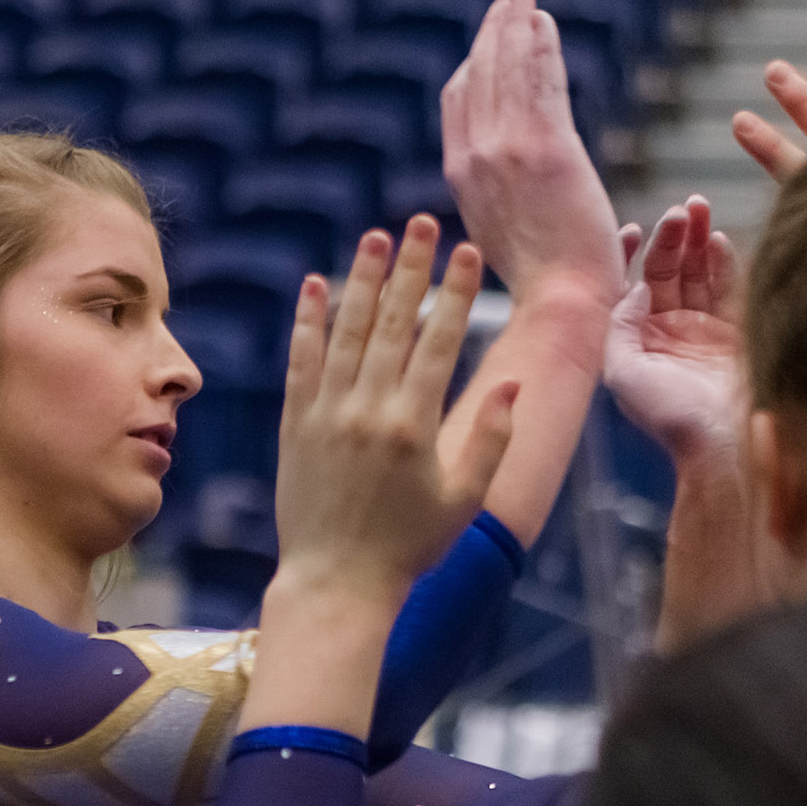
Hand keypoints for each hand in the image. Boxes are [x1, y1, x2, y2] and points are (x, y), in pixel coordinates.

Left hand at [275, 217, 518, 600]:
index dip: (456, 293)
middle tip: (421, 222)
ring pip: (346, 332)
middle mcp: (367, 412)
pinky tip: (316, 284)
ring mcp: (326, 415)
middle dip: (411, 268)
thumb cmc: (410, 548)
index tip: (468, 252)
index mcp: (414, 428)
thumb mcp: (465, 501)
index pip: (438, 342)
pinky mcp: (296, 425)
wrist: (336, 583)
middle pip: (392, 323)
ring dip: (362, 279)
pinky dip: (309, 321)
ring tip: (375, 236)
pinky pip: (301, 361)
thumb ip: (490, 438)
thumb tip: (510, 380)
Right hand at [442, 0, 621, 307]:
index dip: (476, 61)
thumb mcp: (510, 230)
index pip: (459, 101)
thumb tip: (519, 174)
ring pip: (508, 70)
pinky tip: (543, 21)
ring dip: (516, 23)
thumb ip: (506, 191)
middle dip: (494, 27)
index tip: (492, 32)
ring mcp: (506, 151)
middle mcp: (475, 157)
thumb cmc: (548, 281)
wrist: (561, 302)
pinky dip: (540, 45)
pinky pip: (540, 81)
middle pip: (480, 73)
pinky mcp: (544, 149)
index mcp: (461, 177)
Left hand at [604, 196, 746, 461]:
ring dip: (698, 240)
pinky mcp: (737, 331)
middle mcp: (670, 330)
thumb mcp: (622, 371)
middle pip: (668, 271)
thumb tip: (635, 286)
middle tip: (679, 210)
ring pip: (699, 273)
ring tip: (698, 208)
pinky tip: (718, 240)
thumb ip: (620, 325)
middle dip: (672, 238)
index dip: (629, 255)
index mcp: (638, 339)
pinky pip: (729, 288)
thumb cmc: (668, 416)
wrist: (722, 443)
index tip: (632, 229)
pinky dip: (724, 262)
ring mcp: (705, 329)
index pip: (630, 284)